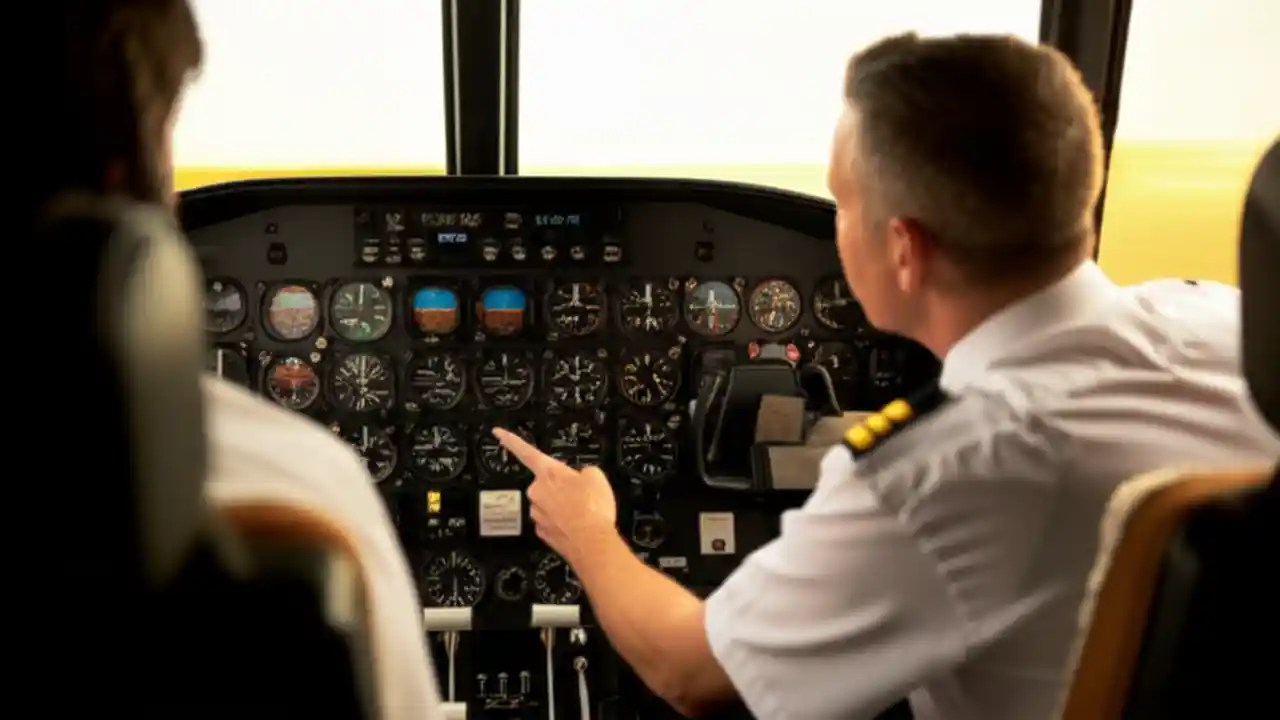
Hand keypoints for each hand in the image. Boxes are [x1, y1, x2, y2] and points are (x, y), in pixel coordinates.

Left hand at [492, 428, 617, 563]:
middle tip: (581, 494)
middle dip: (561, 487)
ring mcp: (538, 513)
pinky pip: (552, 521)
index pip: (525, 451)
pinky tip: (578, 524)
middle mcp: (537, 492)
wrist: (592, 542)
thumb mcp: (597, 476)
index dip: (510, 440)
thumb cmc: (592, 509)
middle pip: (546, 483)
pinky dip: (564, 522)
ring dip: (564, 506)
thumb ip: (584, 471)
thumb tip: (582, 478)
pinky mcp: (543, 532)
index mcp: (548, 472)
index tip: (497, 433)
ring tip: (583, 511)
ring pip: (550, 504)